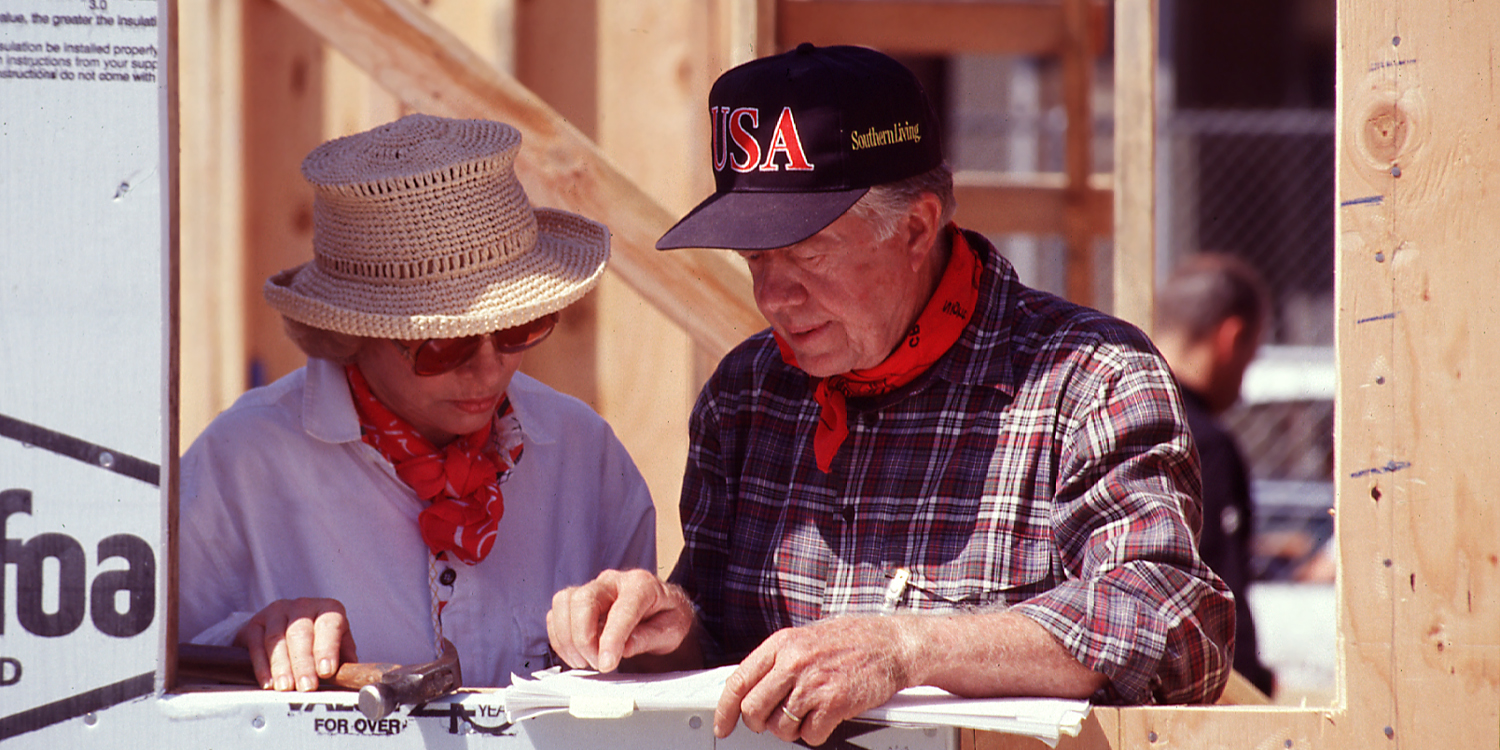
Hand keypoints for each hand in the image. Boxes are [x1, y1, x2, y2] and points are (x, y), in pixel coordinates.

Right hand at [235, 598, 356, 691]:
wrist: (286, 627)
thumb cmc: (318, 641)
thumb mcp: (338, 647)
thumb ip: (344, 661)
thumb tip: (352, 679)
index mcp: (328, 610)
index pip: (329, 625)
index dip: (327, 649)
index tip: (326, 671)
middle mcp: (304, 606)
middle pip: (300, 633)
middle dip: (303, 663)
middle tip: (305, 686)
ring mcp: (278, 611)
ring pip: (277, 638)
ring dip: (281, 666)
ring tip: (285, 687)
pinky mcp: (257, 622)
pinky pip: (257, 643)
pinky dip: (262, 665)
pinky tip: (268, 682)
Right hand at [547, 569, 697, 672]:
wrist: (663, 607)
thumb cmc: (668, 617)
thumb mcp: (672, 630)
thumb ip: (649, 637)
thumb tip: (624, 648)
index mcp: (641, 585)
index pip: (622, 609)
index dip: (611, 639)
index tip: (606, 664)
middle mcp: (613, 581)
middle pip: (583, 600)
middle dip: (583, 638)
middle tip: (597, 664)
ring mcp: (593, 588)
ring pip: (564, 602)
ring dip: (567, 638)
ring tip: (585, 662)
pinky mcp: (578, 600)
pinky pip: (556, 613)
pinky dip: (559, 638)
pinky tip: (575, 655)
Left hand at [715, 616, 913, 745]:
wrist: (891, 644)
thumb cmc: (851, 641)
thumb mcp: (805, 639)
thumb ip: (777, 661)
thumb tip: (750, 688)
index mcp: (781, 644)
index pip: (738, 682)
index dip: (725, 710)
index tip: (722, 725)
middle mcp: (793, 662)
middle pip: (753, 710)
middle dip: (760, 724)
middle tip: (772, 722)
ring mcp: (812, 683)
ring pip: (779, 728)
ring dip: (790, 729)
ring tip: (807, 714)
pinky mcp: (834, 703)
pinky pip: (809, 735)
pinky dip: (816, 734)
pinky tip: (826, 717)